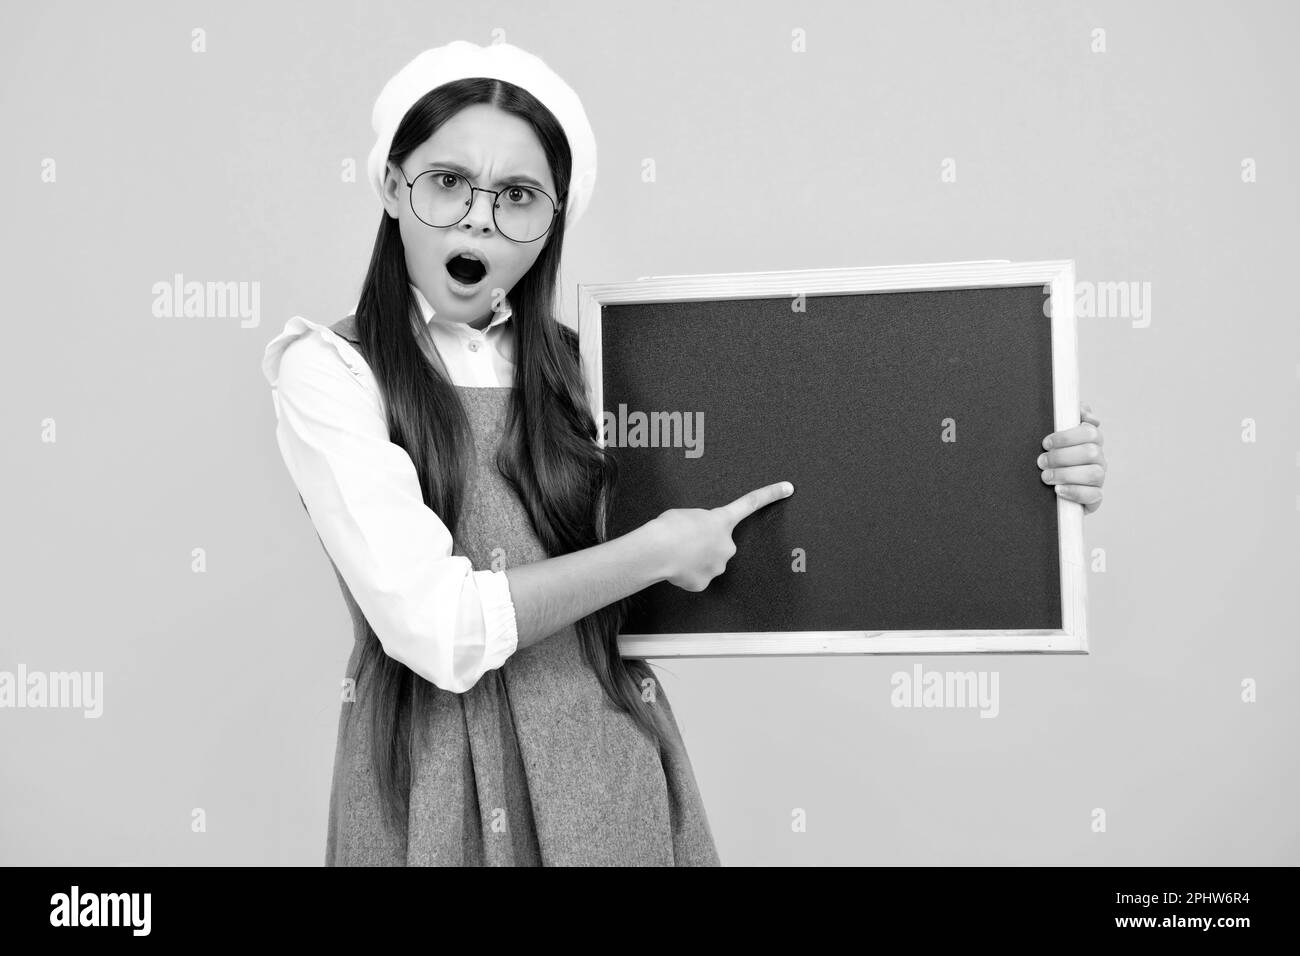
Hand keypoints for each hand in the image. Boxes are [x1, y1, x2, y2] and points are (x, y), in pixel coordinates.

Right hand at [651, 481, 794, 591]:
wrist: (658, 551)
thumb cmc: (668, 528)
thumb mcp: (686, 515)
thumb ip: (701, 525)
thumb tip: (699, 542)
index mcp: (722, 520)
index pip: (750, 503)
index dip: (770, 494)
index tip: (788, 488)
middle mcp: (726, 544)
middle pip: (719, 544)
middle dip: (706, 544)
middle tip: (684, 541)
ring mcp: (718, 566)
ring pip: (708, 562)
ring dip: (694, 559)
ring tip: (675, 553)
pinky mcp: (704, 583)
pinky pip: (696, 577)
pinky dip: (686, 574)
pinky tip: (675, 567)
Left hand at [1038, 403, 1105, 513]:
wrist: (1046, 488)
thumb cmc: (1051, 457)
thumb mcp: (1054, 436)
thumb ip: (1069, 415)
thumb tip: (1084, 412)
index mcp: (1091, 441)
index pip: (1090, 432)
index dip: (1067, 437)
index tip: (1046, 443)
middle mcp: (1098, 459)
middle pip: (1092, 452)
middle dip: (1062, 457)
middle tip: (1041, 462)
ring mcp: (1098, 479)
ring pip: (1094, 474)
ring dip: (1066, 474)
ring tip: (1046, 477)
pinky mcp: (1094, 498)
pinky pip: (1093, 495)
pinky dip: (1074, 492)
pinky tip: (1058, 490)